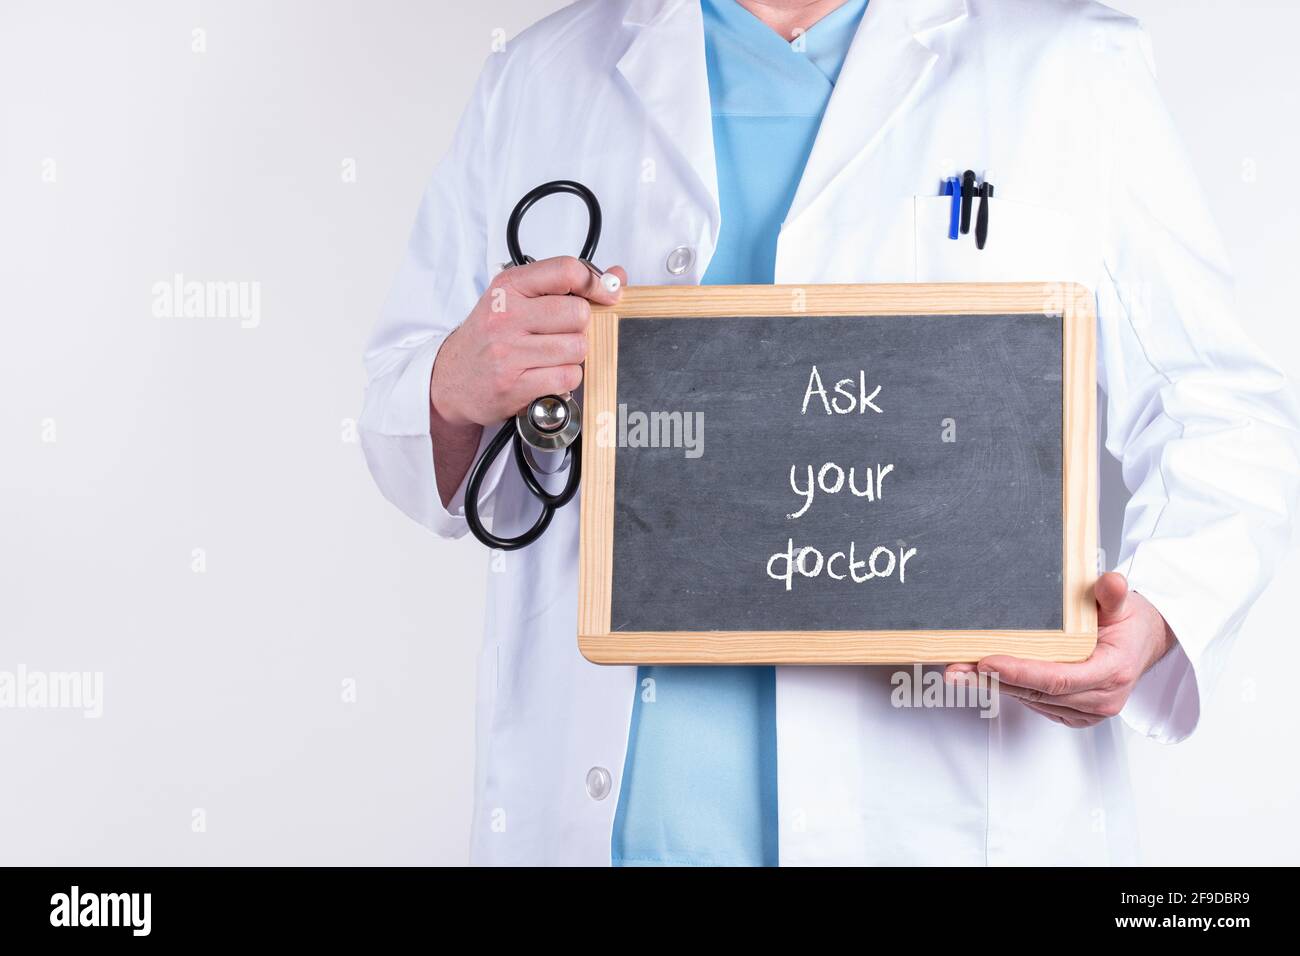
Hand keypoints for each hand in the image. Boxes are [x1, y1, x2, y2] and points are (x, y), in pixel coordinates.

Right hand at [430, 256, 626, 425]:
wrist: (450, 379)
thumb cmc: (488, 337)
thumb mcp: (516, 300)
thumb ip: (565, 284)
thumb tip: (618, 276)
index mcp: (508, 288)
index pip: (566, 270)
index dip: (596, 282)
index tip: (605, 295)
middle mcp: (505, 316)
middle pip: (578, 313)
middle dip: (580, 327)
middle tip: (561, 334)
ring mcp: (508, 352)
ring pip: (577, 348)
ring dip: (573, 356)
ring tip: (551, 357)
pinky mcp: (514, 385)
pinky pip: (568, 378)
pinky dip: (566, 379)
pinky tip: (547, 376)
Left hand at [944, 571, 1175, 727]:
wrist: (1144, 644)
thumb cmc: (1130, 624)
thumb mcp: (1123, 603)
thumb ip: (1112, 593)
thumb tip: (1112, 581)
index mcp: (1112, 672)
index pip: (1059, 678)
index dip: (1020, 672)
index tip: (987, 662)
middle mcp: (1101, 698)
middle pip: (1038, 692)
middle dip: (994, 680)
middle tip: (956, 667)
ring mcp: (1089, 710)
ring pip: (1033, 700)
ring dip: (996, 686)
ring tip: (960, 671)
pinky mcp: (1076, 714)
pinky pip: (1038, 705)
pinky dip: (1012, 690)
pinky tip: (986, 677)